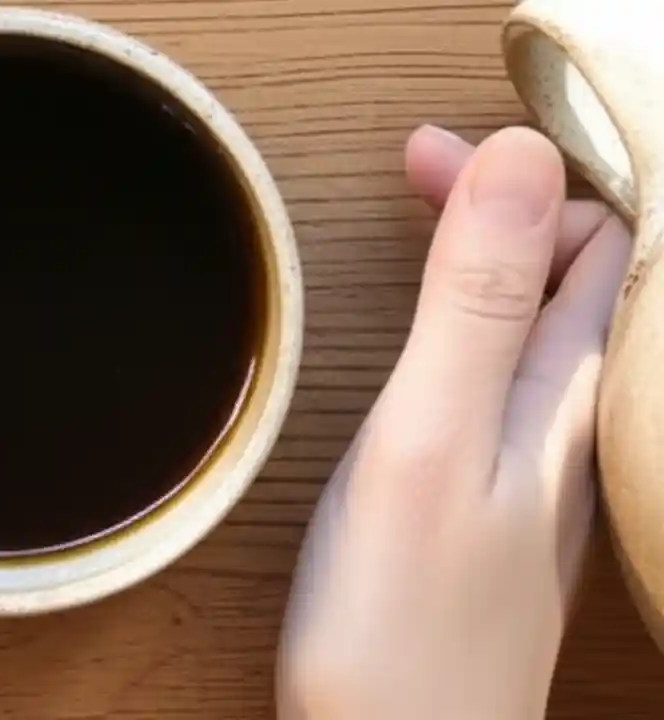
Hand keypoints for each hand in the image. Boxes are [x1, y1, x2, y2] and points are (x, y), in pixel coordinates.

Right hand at [276, 126, 631, 718]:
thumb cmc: (402, 619)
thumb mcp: (431, 440)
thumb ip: (471, 306)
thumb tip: (516, 156)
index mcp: (564, 398)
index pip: (589, 242)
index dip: (516, 179)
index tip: (416, 158)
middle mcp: (568, 428)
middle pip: (577, 281)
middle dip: (508, 204)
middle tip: (414, 170)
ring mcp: (534, 472)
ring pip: (545, 329)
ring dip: (492, 259)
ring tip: (425, 224)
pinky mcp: (494, 507)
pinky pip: (509, 380)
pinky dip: (472, 323)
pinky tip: (430, 340)